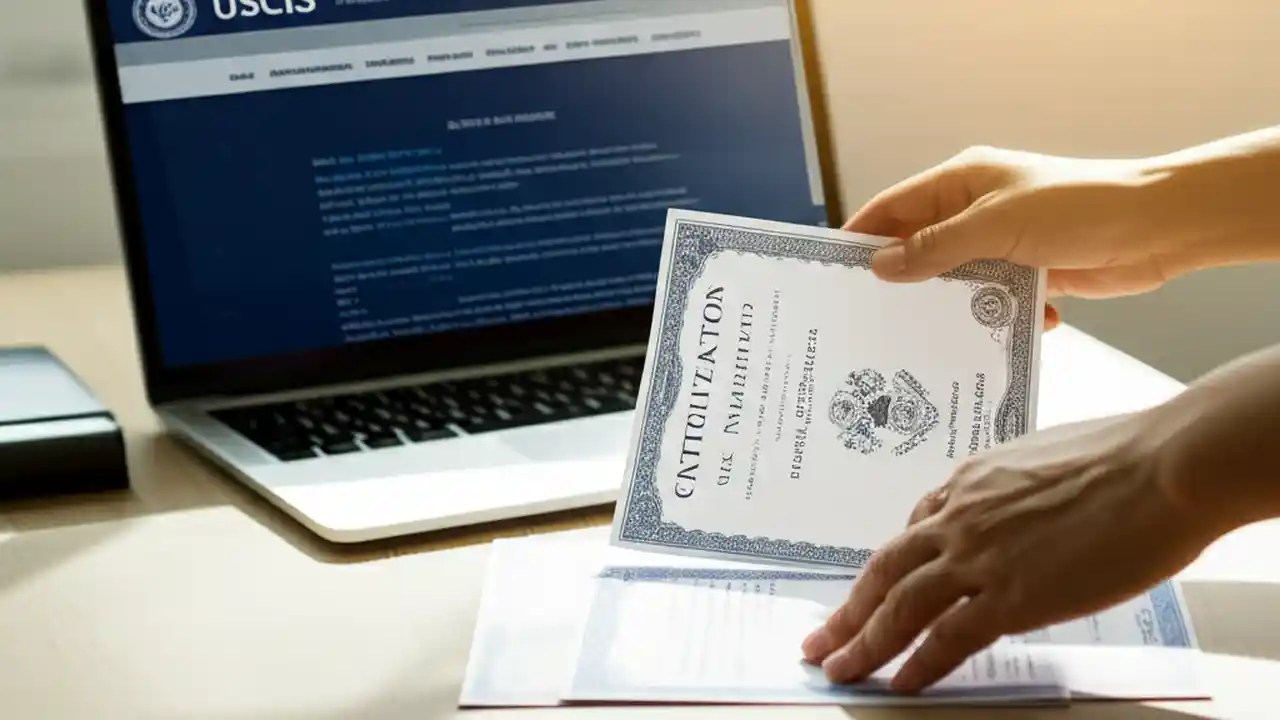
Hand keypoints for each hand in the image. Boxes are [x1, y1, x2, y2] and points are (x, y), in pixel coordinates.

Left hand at [800, 410, 1217, 692]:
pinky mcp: (1012, 596)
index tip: (877, 588)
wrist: (1161, 467)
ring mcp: (980, 557)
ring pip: (901, 606)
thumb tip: (1022, 508)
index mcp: (971, 480)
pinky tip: (900, 684)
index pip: (916, 528)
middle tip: (820, 640)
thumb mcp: (1047, 458)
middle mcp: (960, 517)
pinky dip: (920, 664)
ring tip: (838, 670)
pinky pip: (949, 638)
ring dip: (864, 643)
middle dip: (848, 610)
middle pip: (885, 570)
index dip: (893, 565)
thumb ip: (1017, 489)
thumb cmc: (1125, 455)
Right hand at [844, 146, 1208, 328]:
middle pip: (920, 247)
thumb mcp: (994, 225)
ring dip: (944, 308)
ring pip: (955, 281)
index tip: (828, 273)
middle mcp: (976, 211)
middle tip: (861, 320)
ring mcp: (1003, 244)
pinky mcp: (1031, 275)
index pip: (894, 207)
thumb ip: (935, 248)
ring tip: (909, 344)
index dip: (861, 236)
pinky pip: (994, 303)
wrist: (1159, 227)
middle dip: (898, 280)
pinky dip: (989, 322)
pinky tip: (981, 347)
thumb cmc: (1076, 208)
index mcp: (962, 182)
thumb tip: (879, 267)